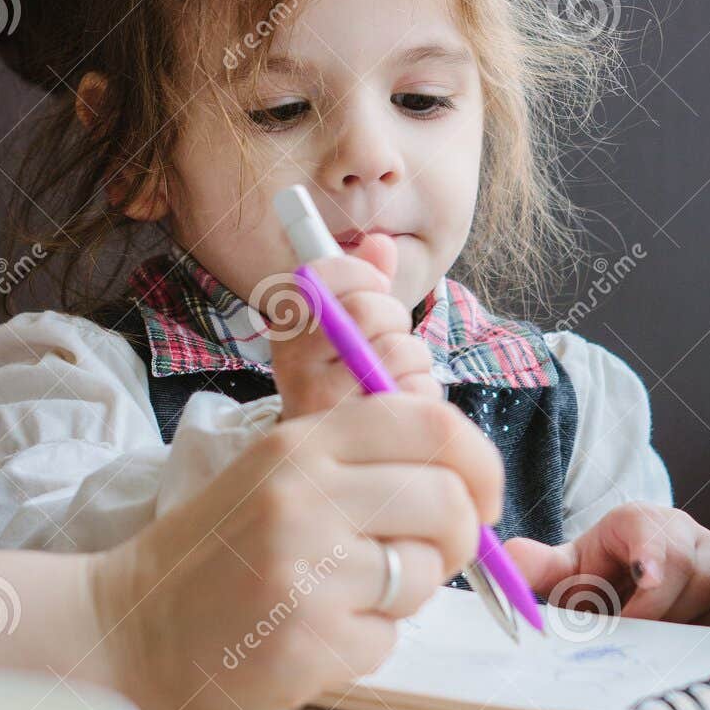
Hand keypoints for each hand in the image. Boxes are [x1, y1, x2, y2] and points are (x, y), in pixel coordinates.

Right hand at [91, 395, 502, 709]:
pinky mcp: (311, 645)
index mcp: (302, 444)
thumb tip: (465, 475)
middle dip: (460, 536)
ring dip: (407, 591)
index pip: (432, 425)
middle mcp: (306, 497)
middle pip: (448, 501)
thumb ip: (361, 459)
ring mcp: (308, 573)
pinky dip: (367, 642)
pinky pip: (389, 639)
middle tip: (428, 555)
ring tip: (348, 594)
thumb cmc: (215, 550)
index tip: (483, 495)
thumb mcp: (277, 471)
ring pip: (425, 574)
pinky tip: (316, 633)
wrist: (126, 628)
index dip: (480, 462)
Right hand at [270, 233, 440, 420]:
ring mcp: (324, 403)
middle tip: (386, 342)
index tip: (375, 286)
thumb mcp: (345, 332)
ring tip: (392, 381)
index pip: (318, 275)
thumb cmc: (343, 387)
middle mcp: (294, 366)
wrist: (325, 466)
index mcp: (287, 332)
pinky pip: (416, 392)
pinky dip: (422, 394)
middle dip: (395, 320)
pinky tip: (400, 407)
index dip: (360, 273)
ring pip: (400, 350)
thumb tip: (381, 243)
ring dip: (414, 361)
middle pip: (368, 309)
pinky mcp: (363, 437)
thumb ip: (363, 284)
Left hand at [505, 502, 709, 626]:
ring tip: (655, 641)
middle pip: (690, 568)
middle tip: (634, 635)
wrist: (627, 576)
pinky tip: (683, 641)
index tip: (642, 586)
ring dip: (686, 621)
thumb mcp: (567, 571)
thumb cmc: (598, 573)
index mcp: (641, 520)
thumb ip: (540, 566)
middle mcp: (683, 531)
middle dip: (662, 608)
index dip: (652, 560)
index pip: (655, 536)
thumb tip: (510, 558)